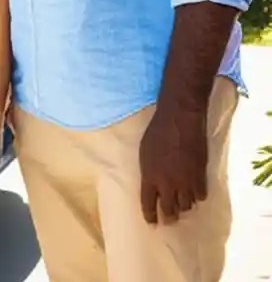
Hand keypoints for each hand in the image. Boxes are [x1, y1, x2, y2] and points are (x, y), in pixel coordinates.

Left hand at [139, 104, 207, 224]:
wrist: (179, 120)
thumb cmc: (157, 132)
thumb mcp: (144, 152)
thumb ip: (148, 171)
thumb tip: (153, 183)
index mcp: (149, 177)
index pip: (148, 203)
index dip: (150, 215)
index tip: (151, 223)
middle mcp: (167, 184)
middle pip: (169, 209)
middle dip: (169, 217)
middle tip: (170, 221)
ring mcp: (185, 181)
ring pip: (186, 205)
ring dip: (184, 207)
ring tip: (182, 206)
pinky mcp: (200, 176)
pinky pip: (200, 196)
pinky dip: (198, 196)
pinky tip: (196, 194)